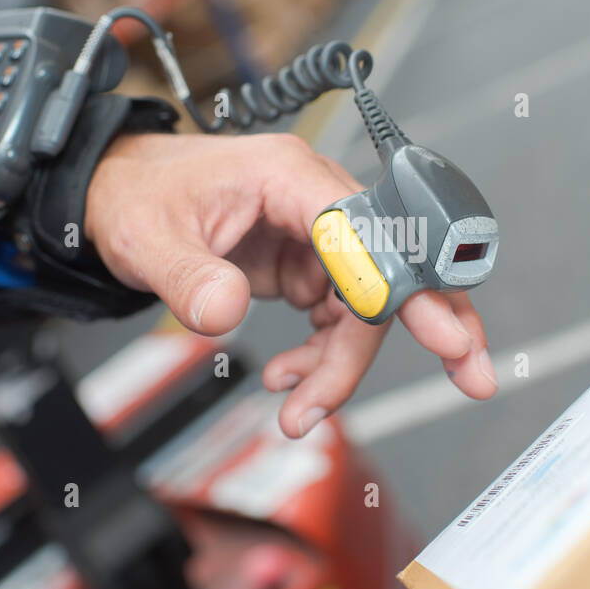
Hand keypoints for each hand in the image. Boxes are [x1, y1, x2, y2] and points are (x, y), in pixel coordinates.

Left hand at [85, 131, 496, 437]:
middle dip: (431, 325)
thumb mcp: (148, 240)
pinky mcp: (307, 262)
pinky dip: (323, 356)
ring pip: (365, 306)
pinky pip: (338, 315)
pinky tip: (291, 380)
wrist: (120, 195)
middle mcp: (315, 202)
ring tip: (299, 411)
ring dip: (345, 365)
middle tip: (469, 376)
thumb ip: (189, 279)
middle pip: (391, 268)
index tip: (444, 336)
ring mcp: (315, 234)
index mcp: (288, 177)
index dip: (406, 287)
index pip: (367, 233)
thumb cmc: (139, 196)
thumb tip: (223, 317)